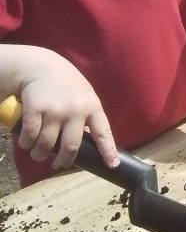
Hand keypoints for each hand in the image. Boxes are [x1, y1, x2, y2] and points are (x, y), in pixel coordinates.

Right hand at [14, 51, 117, 171]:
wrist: (41, 66)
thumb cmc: (65, 83)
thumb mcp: (84, 95)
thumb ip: (87, 116)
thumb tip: (89, 142)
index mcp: (92, 106)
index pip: (103, 132)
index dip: (108, 151)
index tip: (113, 165)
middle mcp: (76, 110)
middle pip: (71, 147)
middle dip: (64, 162)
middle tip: (59, 166)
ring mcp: (55, 110)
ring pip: (47, 145)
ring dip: (40, 155)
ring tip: (38, 154)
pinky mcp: (36, 109)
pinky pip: (30, 136)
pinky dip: (26, 144)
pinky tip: (26, 143)